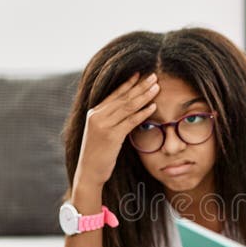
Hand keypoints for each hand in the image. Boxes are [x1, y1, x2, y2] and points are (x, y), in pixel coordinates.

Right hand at [73, 72, 159, 189]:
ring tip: (156, 87)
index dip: (128, 83)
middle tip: (154, 76)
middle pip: (123, 97)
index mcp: (94, 113)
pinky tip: (153, 107)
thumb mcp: (101, 133)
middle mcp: (97, 116)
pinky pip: (130, 121)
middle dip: (140, 86)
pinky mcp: (111, 136)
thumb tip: (126, 110)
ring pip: (128, 107)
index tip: (140, 75)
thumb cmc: (98, 154)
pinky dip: (142, 113)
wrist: (88, 172)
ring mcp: (103, 125)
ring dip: (144, 96)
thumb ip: (110, 120)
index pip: (114, 94)